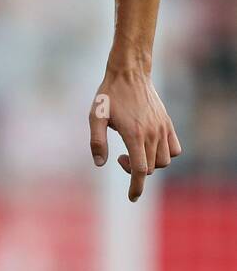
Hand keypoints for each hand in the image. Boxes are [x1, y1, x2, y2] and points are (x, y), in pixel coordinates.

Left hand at [89, 70, 180, 200]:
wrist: (130, 73)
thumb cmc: (109, 95)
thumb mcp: (95, 117)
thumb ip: (97, 141)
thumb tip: (101, 163)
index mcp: (134, 135)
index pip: (141, 170)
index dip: (137, 187)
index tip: (132, 198)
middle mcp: (152, 134)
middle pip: (151, 168)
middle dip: (136, 172)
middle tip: (120, 158)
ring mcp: (162, 128)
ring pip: (164, 161)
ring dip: (151, 164)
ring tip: (135, 152)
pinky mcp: (168, 123)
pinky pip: (175, 149)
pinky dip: (166, 154)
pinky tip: (150, 148)